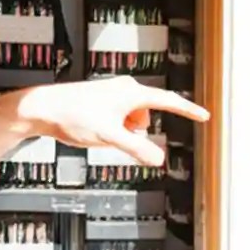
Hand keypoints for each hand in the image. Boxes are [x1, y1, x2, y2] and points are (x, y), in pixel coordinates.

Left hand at [16, 76, 208, 165]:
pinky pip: (120, 123)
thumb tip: (159, 159)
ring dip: (123, 133)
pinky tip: (93, 130)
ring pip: (132, 123)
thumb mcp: (109, 136)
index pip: (169, 101)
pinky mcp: (104, 102)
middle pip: (146, 119)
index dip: (188, 111)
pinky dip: (113, 131)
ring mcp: (114, 96)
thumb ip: (136, 148)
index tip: (204, 116)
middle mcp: (126, 90)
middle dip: (135, 133)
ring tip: (97, 131)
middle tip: (110, 135)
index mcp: (132, 92)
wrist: (44, 109)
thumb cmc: (73, 115)